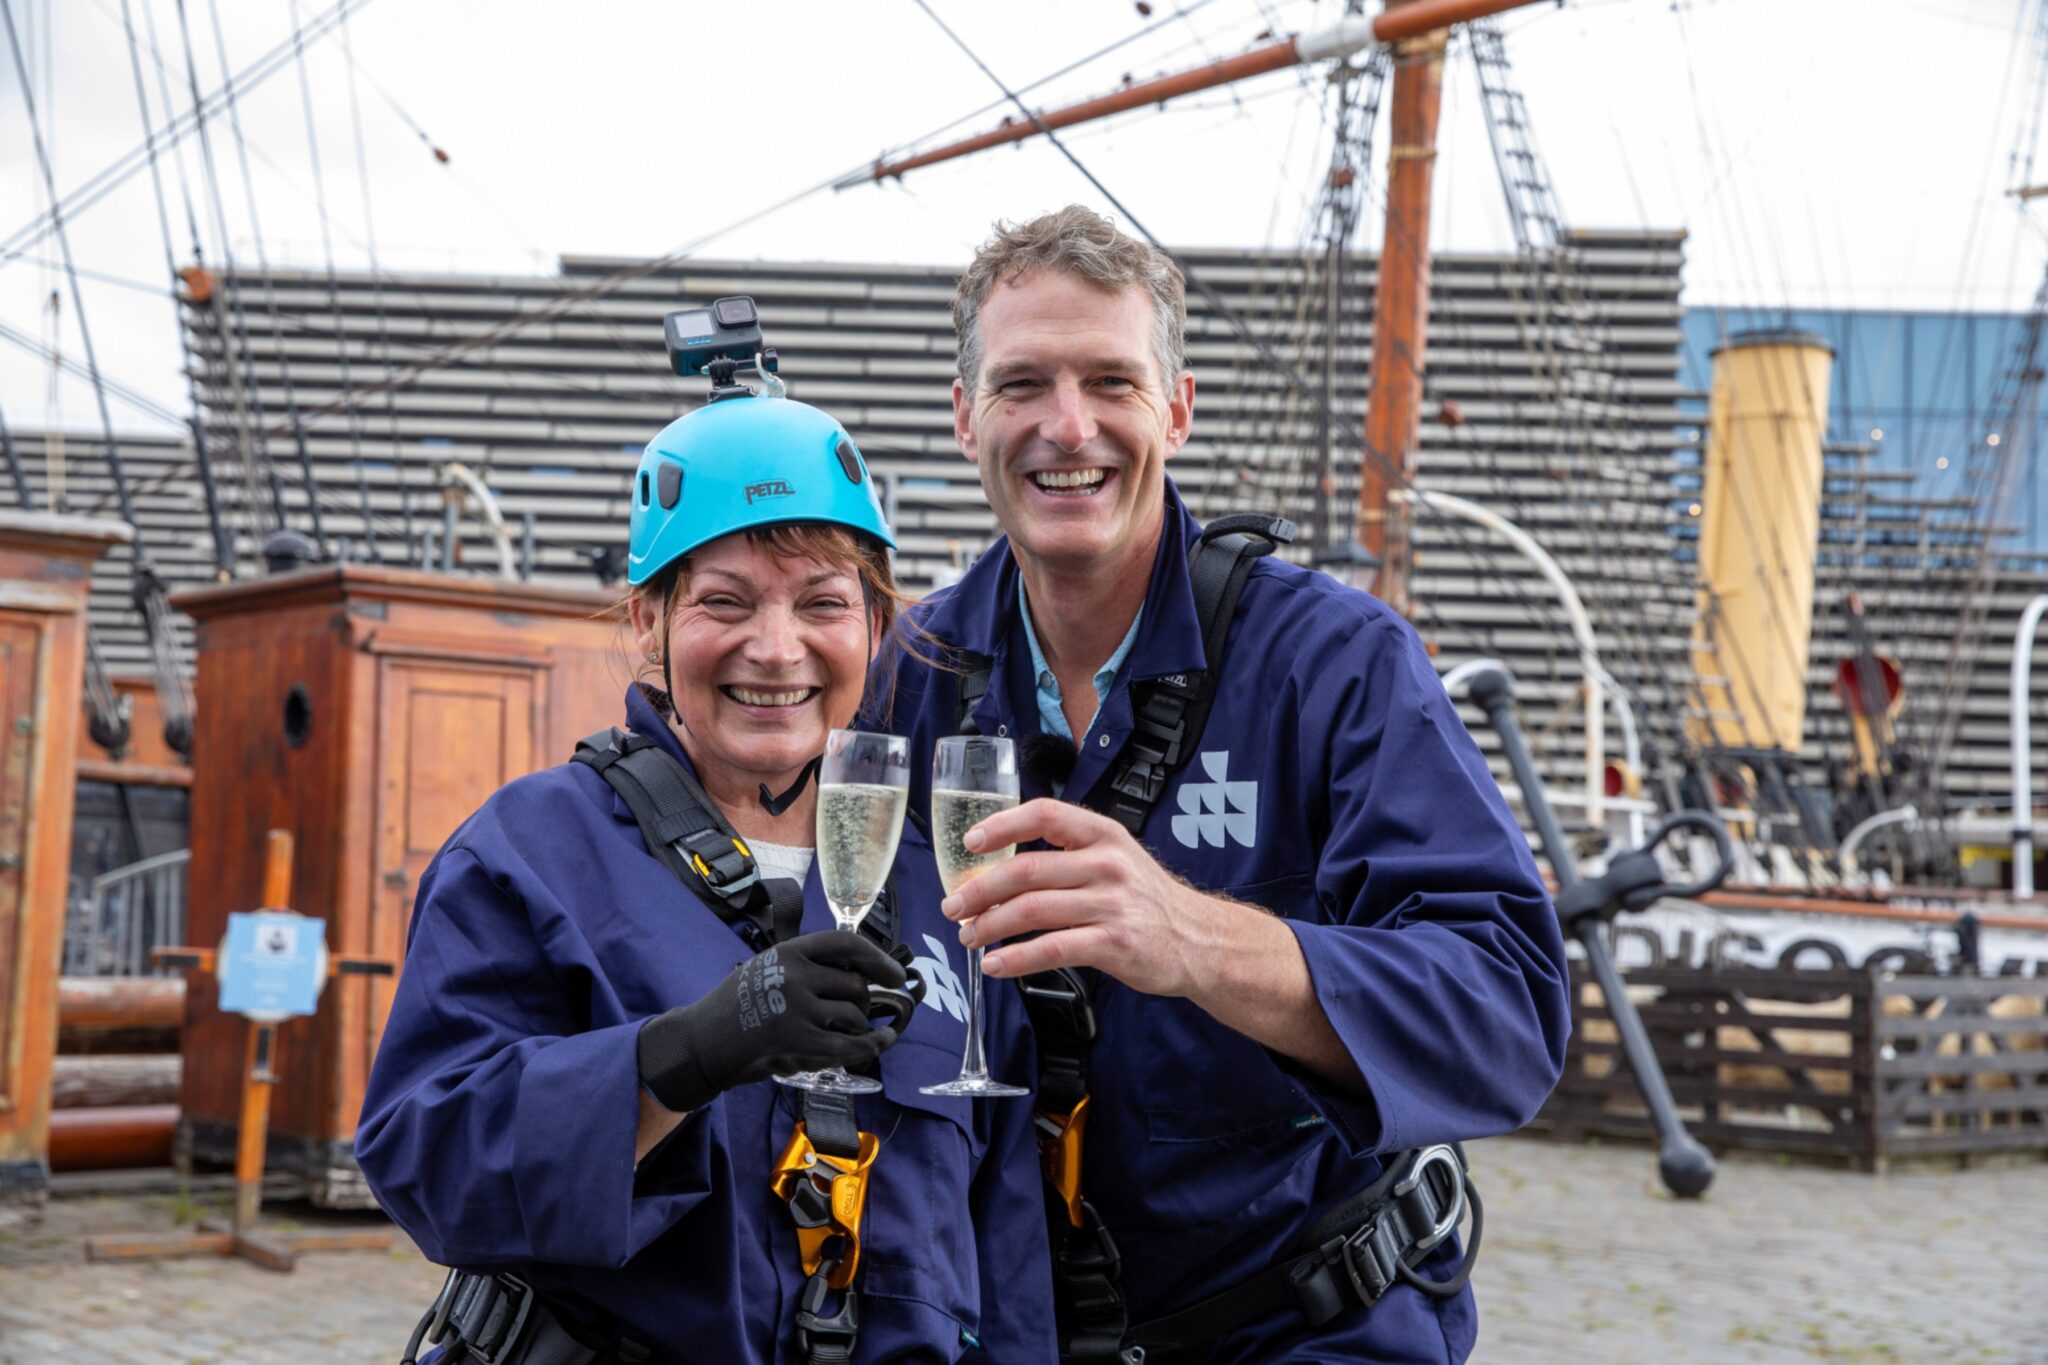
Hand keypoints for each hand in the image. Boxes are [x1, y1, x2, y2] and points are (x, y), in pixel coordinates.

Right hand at [638, 931, 906, 1110]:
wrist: (705, 1040)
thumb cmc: (741, 1004)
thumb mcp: (770, 966)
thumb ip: (809, 965)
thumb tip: (863, 971)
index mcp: (789, 952)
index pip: (846, 944)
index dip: (877, 958)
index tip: (895, 973)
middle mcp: (795, 976)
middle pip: (856, 985)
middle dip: (863, 1000)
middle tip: (858, 1010)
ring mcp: (797, 1011)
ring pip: (855, 1015)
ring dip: (860, 1026)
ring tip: (848, 1030)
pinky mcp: (799, 1044)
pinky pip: (851, 1044)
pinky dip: (873, 1044)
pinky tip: (883, 1040)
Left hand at [942, 798, 1235, 996]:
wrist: (1197, 940)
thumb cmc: (1145, 900)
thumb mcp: (1114, 858)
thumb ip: (1066, 856)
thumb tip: (997, 868)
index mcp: (1103, 835)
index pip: (1045, 814)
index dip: (1002, 825)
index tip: (970, 843)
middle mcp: (1107, 864)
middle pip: (1027, 869)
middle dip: (980, 890)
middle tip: (953, 906)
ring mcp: (1112, 904)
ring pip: (1032, 910)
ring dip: (989, 926)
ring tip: (969, 937)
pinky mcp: (1114, 943)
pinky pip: (1052, 949)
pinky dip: (1015, 959)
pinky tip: (996, 965)